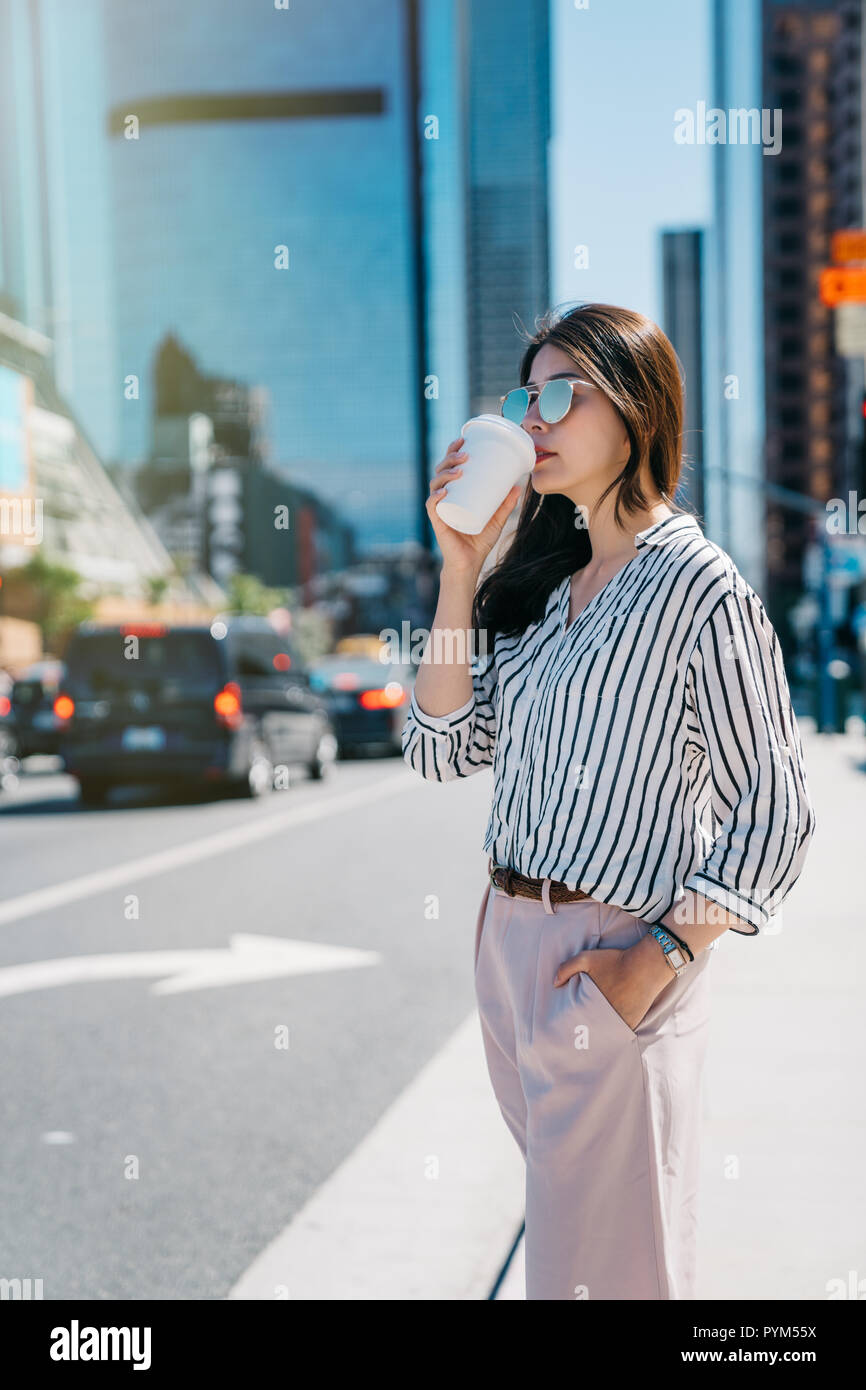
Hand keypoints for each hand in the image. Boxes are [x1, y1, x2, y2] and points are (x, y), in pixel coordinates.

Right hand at [426, 435, 523, 575]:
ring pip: (435, 485)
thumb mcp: (497, 519)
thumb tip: (519, 486)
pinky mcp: (438, 523)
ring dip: (445, 474)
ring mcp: (439, 509)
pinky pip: (432, 507)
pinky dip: (435, 498)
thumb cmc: (479, 541)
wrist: (470, 564)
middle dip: (450, 458)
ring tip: (460, 470)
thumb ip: (506, 504)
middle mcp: (444, 498)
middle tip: (465, 455)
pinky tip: (443, 492)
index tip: (463, 440)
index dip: (453, 451)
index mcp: (455, 492)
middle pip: (441, 471)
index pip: (450, 466)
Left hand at [553, 939, 673, 1031]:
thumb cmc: (615, 961)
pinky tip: (606, 1037)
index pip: (576, 1021)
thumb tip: (555, 984)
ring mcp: (619, 1021)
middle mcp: (604, 1016)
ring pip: (603, 1034)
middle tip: (574, 1041)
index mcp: (591, 1003)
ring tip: (588, 1042)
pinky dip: (612, 1034)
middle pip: (588, 1031)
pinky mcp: (631, 1023)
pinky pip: (618, 1033)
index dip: (570, 1027)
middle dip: (581, 1034)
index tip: (565, 1029)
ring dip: (596, 1036)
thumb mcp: (586, 958)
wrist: (646, 965)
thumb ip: (567, 968)